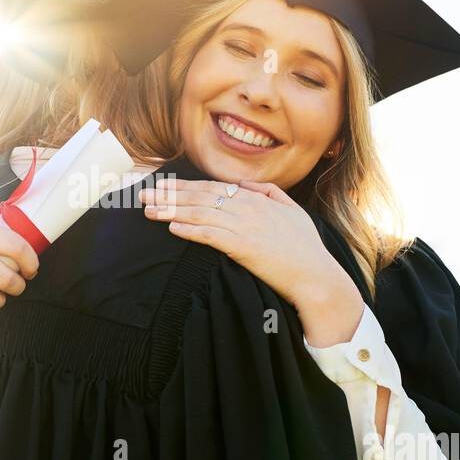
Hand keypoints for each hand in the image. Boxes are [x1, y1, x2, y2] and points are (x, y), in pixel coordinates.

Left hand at [138, 178, 362, 335]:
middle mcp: (248, 208)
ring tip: (149, 210)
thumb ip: (269, 193)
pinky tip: (172, 228)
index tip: (163, 185)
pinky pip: (210, 235)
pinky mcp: (243, 247)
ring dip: (171, 211)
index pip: (212, 187)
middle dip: (169, 194)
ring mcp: (245, 227)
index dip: (184, 186)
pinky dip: (190, 230)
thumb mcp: (292, 211)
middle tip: (143, 194)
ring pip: (200, 214)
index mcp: (256, 199)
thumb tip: (244, 184)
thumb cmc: (306, 247)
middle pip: (200, 197)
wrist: (316, 275)